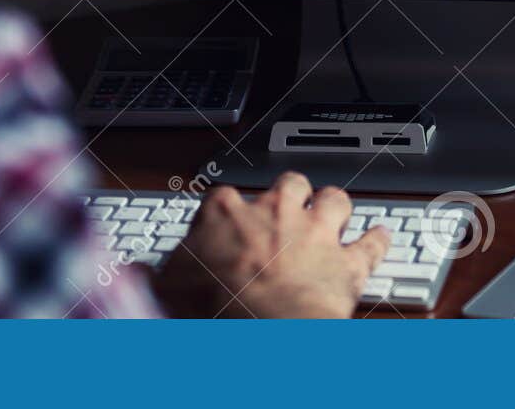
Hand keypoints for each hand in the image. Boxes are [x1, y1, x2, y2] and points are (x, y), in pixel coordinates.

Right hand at [153, 172, 389, 317]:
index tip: (225, 223)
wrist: (265, 330)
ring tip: (335, 209)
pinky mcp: (347, 263)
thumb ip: (156, 276)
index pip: (224, 198)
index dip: (227, 212)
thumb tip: (133, 274)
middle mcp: (276, 212)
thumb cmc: (216, 309)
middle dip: (290, 194)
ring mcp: (316, 233)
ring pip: (334, 200)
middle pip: (288, 185)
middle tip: (287, 207)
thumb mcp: (169, 291)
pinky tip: (381, 236)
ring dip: (335, 206)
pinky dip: (378, 240)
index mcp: (227, 213)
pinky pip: (372, 244)